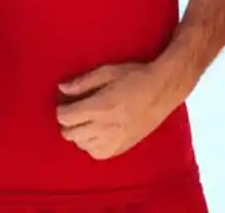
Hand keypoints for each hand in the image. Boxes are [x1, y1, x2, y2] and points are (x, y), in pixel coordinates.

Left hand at [55, 62, 174, 159]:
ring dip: (80, 133)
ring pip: (81, 145)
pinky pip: (96, 154)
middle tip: (76, 112)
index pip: (66, 118)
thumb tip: (62, 89)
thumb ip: (83, 82)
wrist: (163, 90)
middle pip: (70, 134)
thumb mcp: (107, 71)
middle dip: (68, 122)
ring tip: (88, 121)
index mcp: (100, 107)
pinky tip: (98, 133)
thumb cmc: (135, 76)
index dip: (62, 110)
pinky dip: (92, 145)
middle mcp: (105, 127)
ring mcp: (114, 140)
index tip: (66, 103)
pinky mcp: (122, 148)